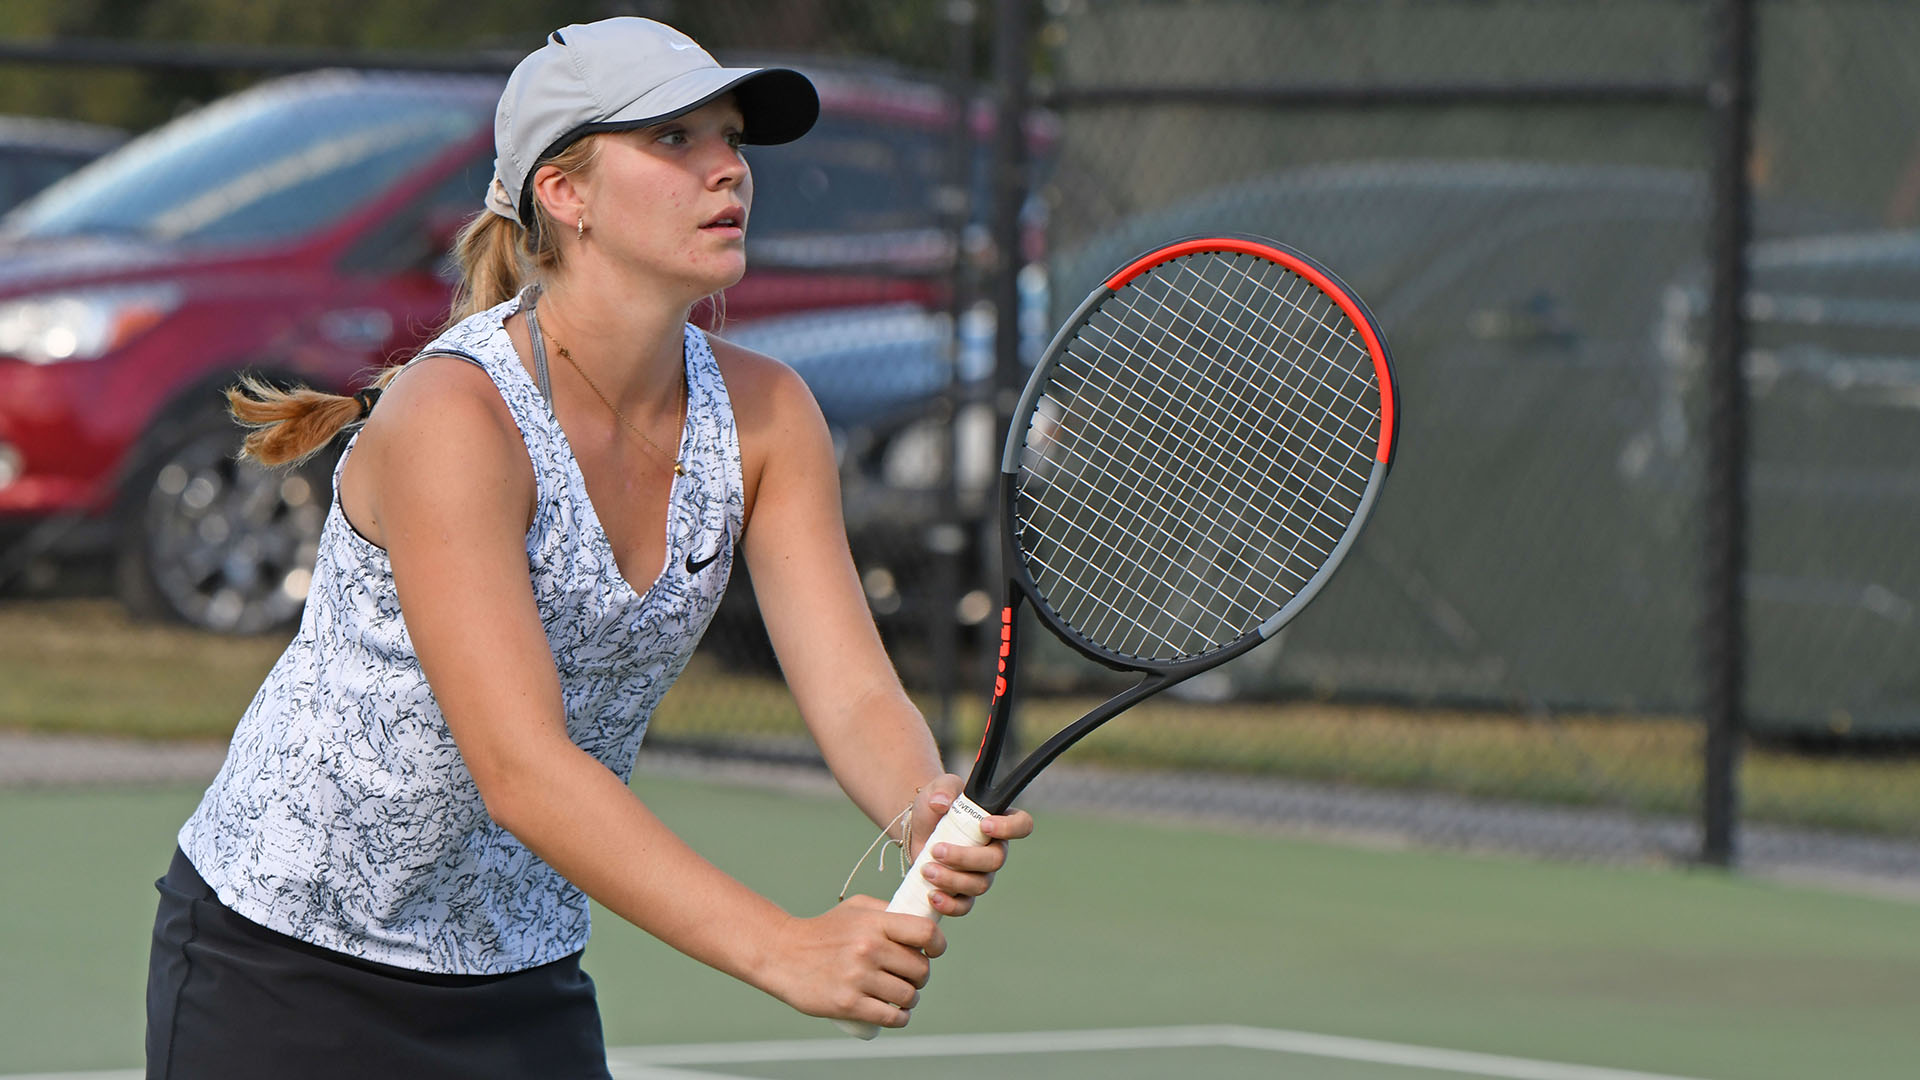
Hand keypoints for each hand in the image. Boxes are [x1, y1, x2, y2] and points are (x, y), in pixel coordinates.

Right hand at [762, 895, 946, 1027]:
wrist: (782, 954)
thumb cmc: (823, 931)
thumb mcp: (855, 909)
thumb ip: (887, 911)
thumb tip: (921, 922)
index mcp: (874, 923)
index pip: (925, 932)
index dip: (937, 944)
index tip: (933, 951)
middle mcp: (869, 949)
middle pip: (920, 968)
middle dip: (921, 975)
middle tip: (910, 977)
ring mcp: (858, 978)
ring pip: (908, 994)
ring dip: (911, 998)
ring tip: (903, 996)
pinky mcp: (848, 1004)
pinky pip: (890, 1016)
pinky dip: (900, 1018)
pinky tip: (898, 1014)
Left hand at [908, 774, 1034, 917]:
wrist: (916, 828)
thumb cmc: (935, 805)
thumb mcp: (938, 789)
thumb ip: (943, 789)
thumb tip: (941, 802)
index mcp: (998, 821)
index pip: (1022, 824)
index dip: (1010, 828)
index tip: (984, 825)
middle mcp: (994, 849)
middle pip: (995, 861)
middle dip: (965, 858)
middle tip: (937, 850)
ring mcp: (980, 873)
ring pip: (979, 885)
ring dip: (952, 880)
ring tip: (926, 869)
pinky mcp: (962, 892)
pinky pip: (964, 905)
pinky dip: (949, 904)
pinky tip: (932, 895)